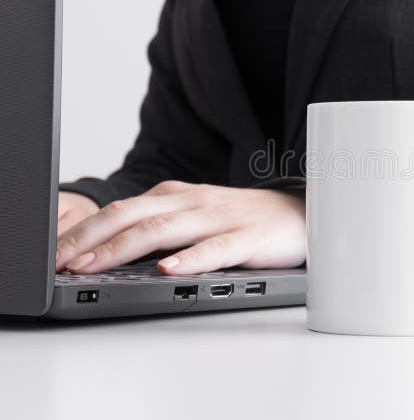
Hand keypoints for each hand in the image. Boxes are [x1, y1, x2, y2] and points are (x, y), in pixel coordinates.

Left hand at [56, 182, 305, 274]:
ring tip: (95, 265)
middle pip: (134, 215)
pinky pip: (217, 248)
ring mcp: (222, 217)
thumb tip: (113, 250)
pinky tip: (170, 270)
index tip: (56, 254)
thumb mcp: (197, 214)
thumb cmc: (246, 218)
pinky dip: (191, 258)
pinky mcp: (249, 237)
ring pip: (166, 229)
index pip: (122, 210)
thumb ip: (161, 225)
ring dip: (125, 247)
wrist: (304, 211)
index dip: (86, 230)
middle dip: (92, 238)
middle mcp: (194, 202)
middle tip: (62, 262)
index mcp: (178, 196)